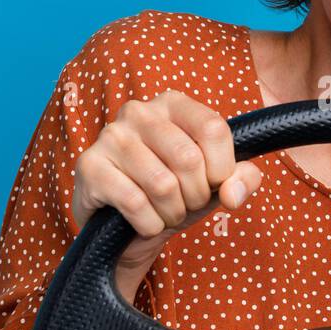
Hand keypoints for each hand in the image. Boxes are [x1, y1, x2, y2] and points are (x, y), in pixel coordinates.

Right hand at [71, 90, 263, 300]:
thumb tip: (233, 193)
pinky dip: (149, 224)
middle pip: (189, 159)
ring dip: (172, 213)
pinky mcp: (89, 166)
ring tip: (165, 213)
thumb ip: (241, 179)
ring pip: (162, 185)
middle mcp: (139, 111)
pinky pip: (134, 203)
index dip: (223, 168)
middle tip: (186, 204)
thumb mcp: (215, 183)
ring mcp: (110, 136)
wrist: (125, 226)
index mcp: (173, 103)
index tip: (215, 184)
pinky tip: (144, 222)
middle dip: (196, 196)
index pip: (213, 129)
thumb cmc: (176, 193)